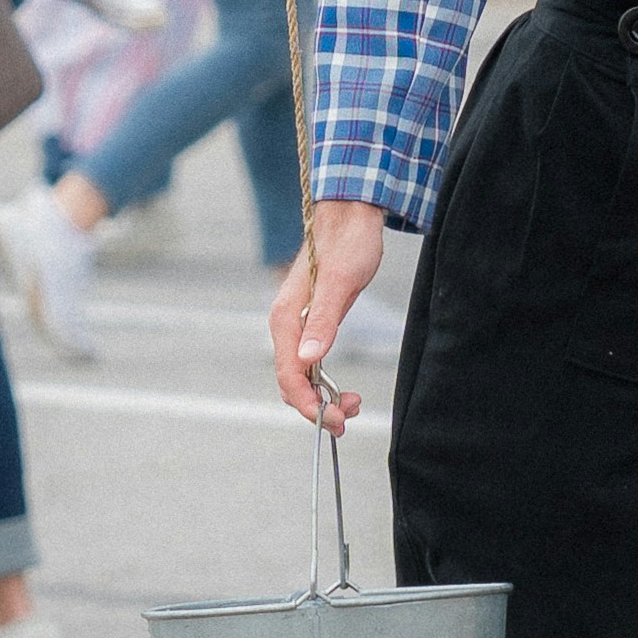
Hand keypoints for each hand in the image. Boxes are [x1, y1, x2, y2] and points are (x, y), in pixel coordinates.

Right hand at [271, 199, 384, 423]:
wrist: (351, 216)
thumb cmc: (348, 244)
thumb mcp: (341, 282)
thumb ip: (324, 320)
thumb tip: (309, 359)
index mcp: (286, 319)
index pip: (289, 375)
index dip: (309, 405)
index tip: (335, 421)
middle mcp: (285, 325)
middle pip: (291, 381)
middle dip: (316, 407)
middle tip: (349, 419)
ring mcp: (296, 325)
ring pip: (300, 374)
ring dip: (320, 397)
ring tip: (351, 404)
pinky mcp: (310, 322)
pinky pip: (308, 362)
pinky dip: (322, 381)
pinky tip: (340, 387)